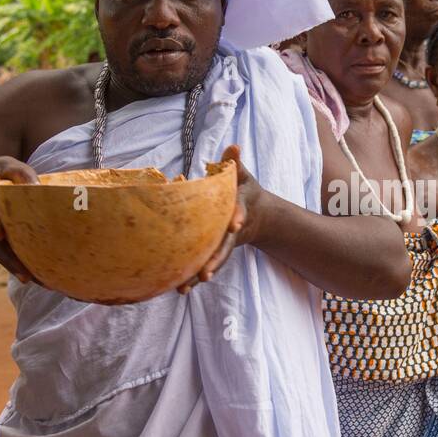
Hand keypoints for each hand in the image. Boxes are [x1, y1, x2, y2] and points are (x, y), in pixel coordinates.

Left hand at [176, 145, 263, 293]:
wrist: (258, 215)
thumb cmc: (245, 191)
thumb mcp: (243, 176)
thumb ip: (236, 163)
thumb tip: (233, 147)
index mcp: (238, 211)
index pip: (238, 214)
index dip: (237, 218)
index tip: (236, 223)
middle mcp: (232, 232)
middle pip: (224, 247)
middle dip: (216, 260)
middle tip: (206, 273)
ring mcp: (225, 244)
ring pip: (213, 261)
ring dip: (200, 274)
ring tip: (184, 288)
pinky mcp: (216, 251)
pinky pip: (204, 265)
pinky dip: (193, 277)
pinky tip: (179, 289)